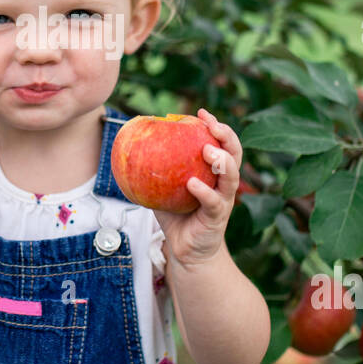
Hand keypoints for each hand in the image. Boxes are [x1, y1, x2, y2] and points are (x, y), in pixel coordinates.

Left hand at [152, 108, 241, 268]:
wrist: (186, 250)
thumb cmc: (176, 216)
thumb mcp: (162, 188)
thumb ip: (152, 170)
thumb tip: (127, 145)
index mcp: (214, 172)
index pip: (222, 143)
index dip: (216, 126)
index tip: (200, 113)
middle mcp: (223, 184)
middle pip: (235, 154)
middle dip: (227, 136)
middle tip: (212, 126)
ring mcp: (223, 201)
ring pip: (231, 177)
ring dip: (222, 161)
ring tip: (207, 150)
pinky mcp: (217, 218)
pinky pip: (213, 202)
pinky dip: (204, 192)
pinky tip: (192, 184)